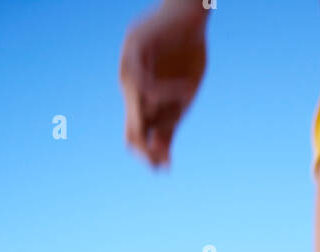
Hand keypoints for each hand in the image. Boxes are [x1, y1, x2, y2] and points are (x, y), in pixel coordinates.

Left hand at [119, 2, 207, 167]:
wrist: (190, 13)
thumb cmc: (189, 51)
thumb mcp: (183, 97)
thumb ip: (170, 124)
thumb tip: (162, 165)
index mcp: (141, 99)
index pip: (136, 134)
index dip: (147, 155)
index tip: (164, 169)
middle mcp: (130, 85)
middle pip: (131, 126)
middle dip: (145, 147)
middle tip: (160, 161)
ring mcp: (129, 66)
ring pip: (135, 105)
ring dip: (158, 116)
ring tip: (176, 115)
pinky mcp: (134, 47)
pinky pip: (144, 81)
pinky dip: (164, 91)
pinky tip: (183, 91)